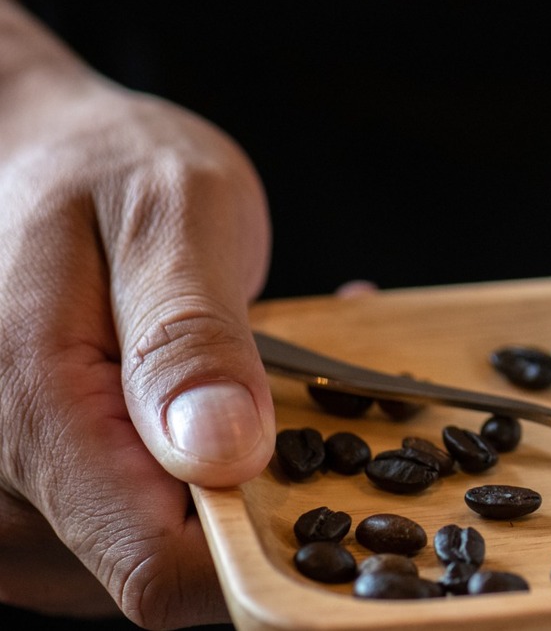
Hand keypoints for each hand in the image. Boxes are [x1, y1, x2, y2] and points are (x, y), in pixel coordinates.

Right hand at [0, 32, 274, 626]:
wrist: (42, 158)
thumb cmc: (106, 170)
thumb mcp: (170, 214)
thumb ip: (190, 334)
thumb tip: (223, 454)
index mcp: (34, 416)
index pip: (158, 570)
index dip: (260, 555)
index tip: (334, 485)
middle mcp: (6, 489)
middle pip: (169, 575)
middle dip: (261, 499)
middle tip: (298, 381)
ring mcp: (19, 505)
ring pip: (163, 561)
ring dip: (236, 486)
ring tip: (264, 371)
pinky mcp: (49, 503)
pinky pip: (141, 533)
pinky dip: (201, 482)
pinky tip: (230, 401)